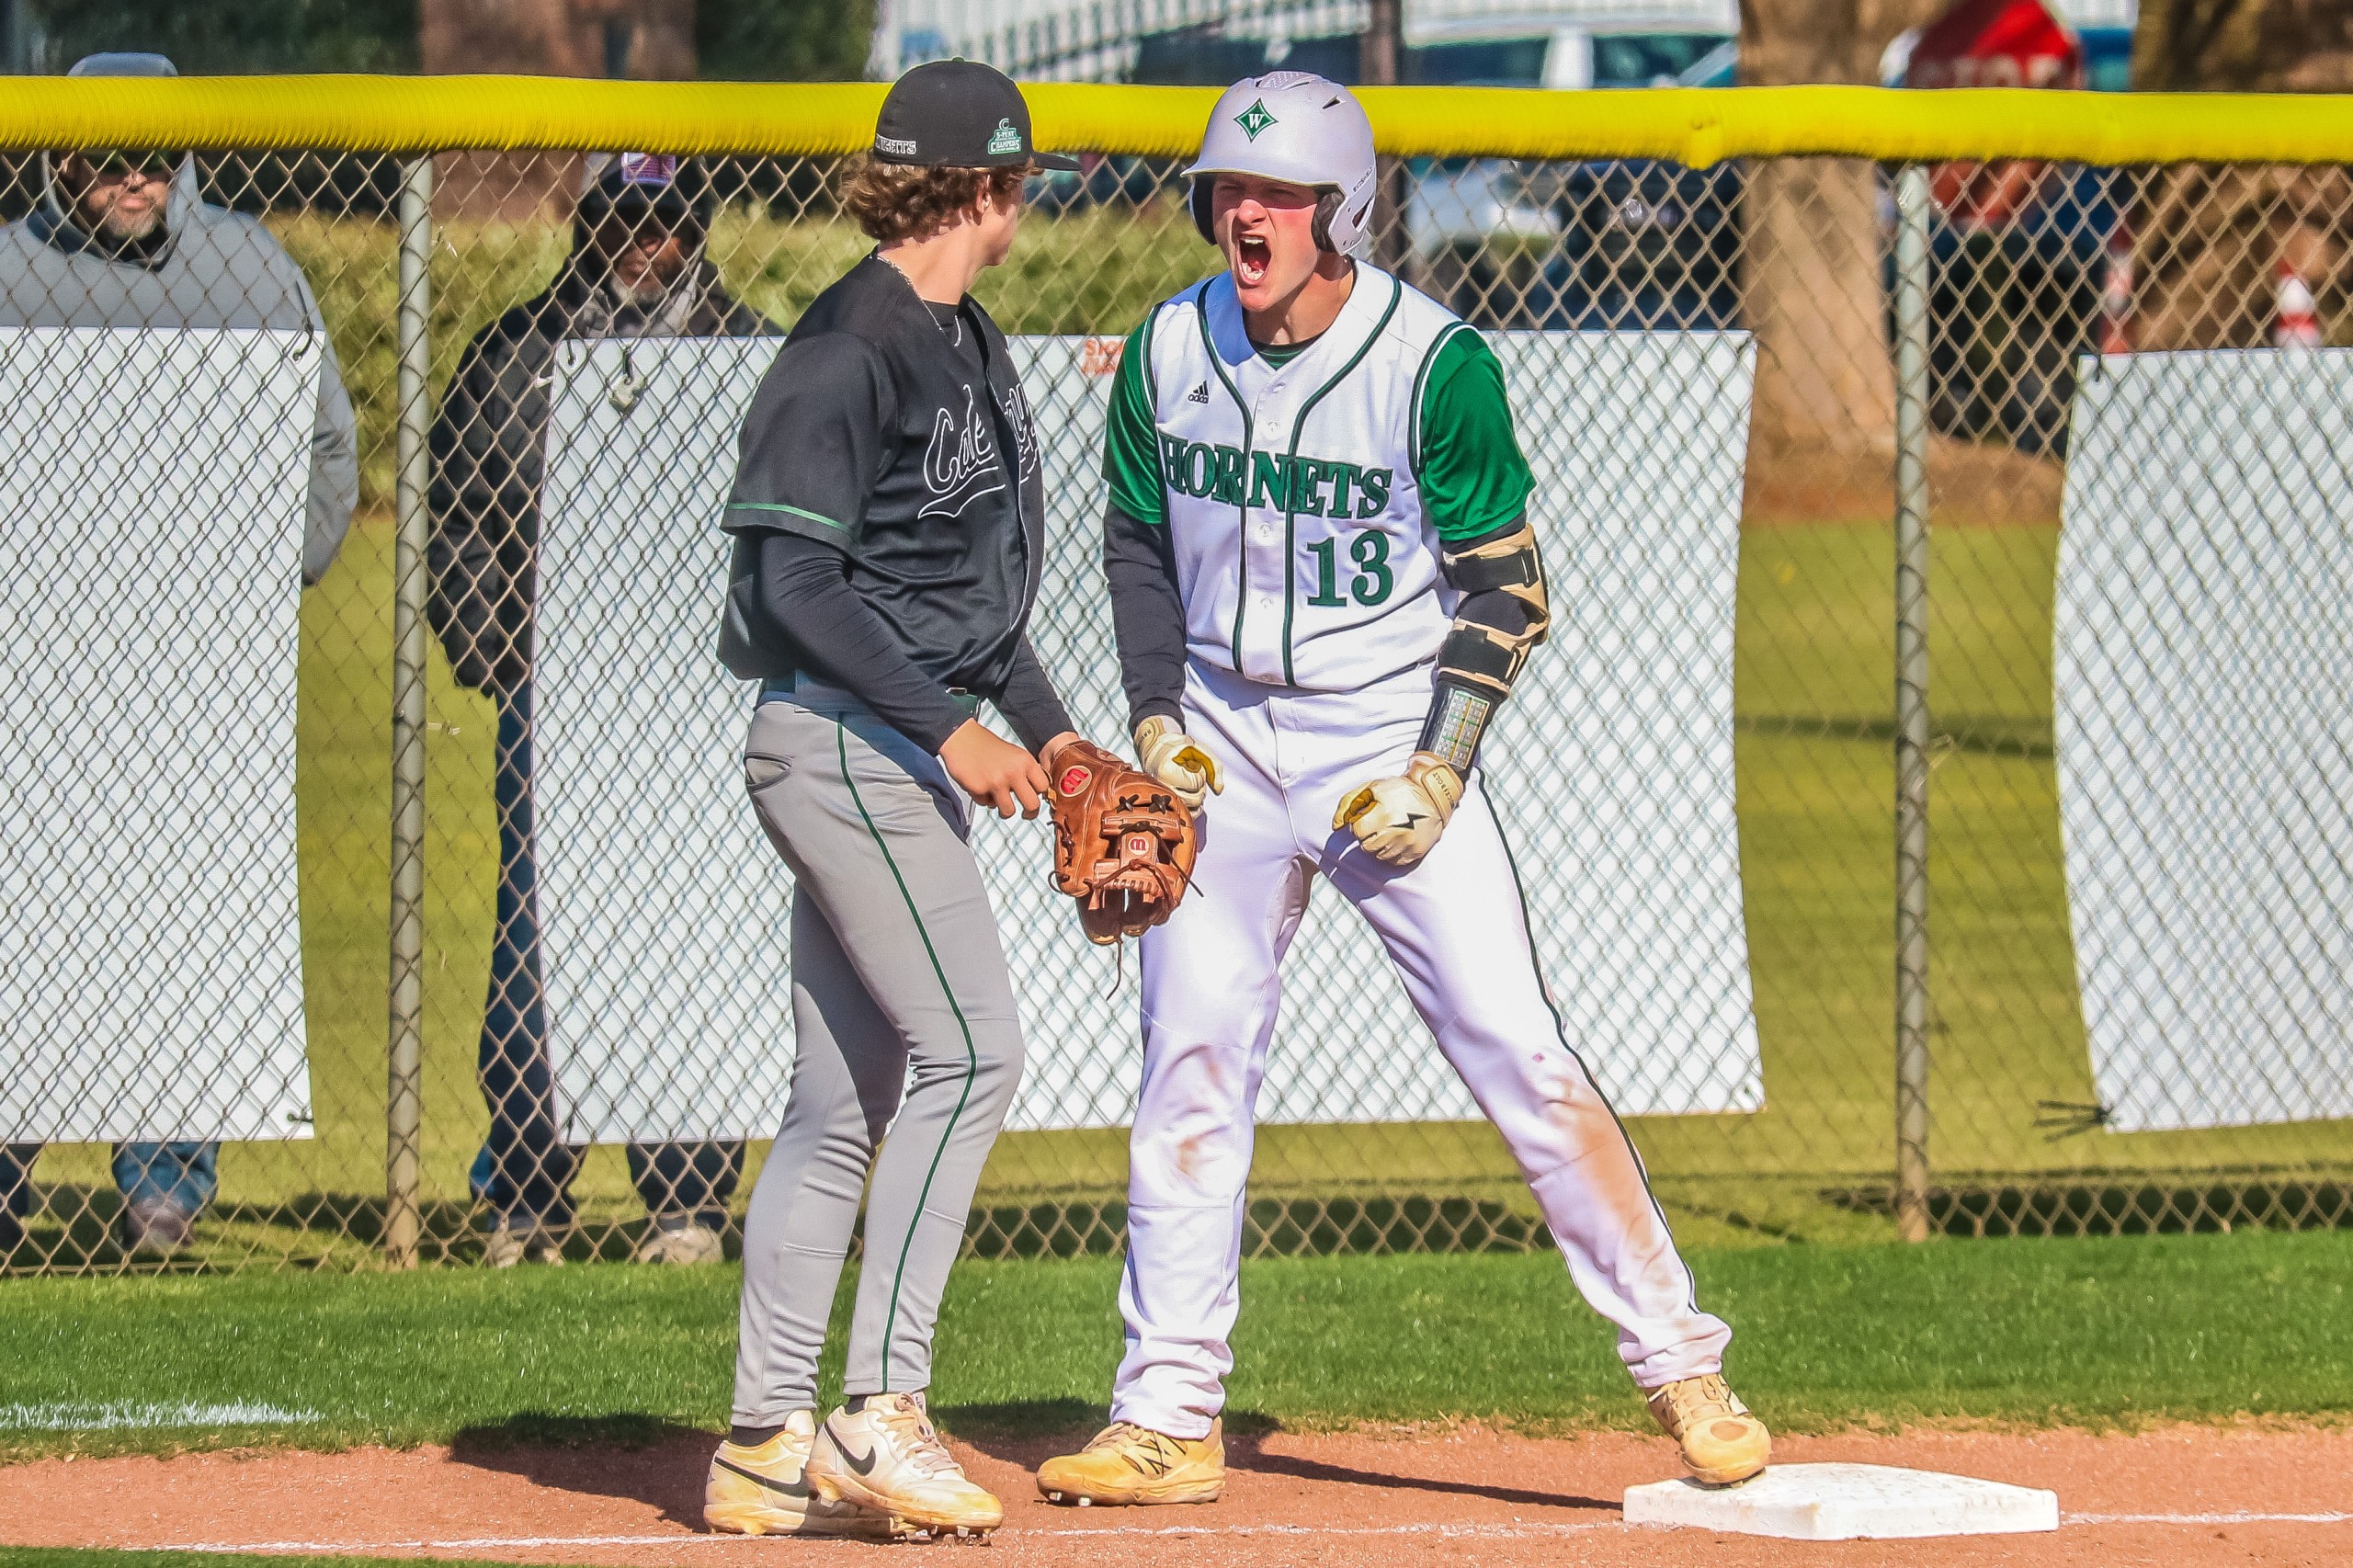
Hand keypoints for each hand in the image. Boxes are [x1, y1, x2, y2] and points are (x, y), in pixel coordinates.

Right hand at [940, 718, 1048, 818]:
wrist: (961, 737)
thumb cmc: (986, 745)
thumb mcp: (1013, 754)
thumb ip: (1024, 771)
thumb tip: (1033, 792)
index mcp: (1025, 761)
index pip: (1043, 786)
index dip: (1039, 794)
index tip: (1035, 798)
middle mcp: (1014, 772)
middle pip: (1032, 805)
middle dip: (1029, 813)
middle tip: (1026, 813)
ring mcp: (997, 782)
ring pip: (1009, 811)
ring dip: (1004, 810)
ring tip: (999, 801)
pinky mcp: (980, 789)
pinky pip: (986, 804)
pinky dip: (983, 799)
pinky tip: (980, 786)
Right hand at [1134, 715, 1224, 809]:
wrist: (1157, 749)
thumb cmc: (1176, 747)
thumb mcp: (1199, 750)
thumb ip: (1214, 767)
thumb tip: (1218, 788)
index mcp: (1166, 771)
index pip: (1196, 783)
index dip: (1200, 775)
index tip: (1192, 766)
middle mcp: (1161, 787)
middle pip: (1194, 799)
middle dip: (1200, 788)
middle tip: (1193, 775)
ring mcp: (1161, 798)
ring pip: (1190, 810)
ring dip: (1196, 798)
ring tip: (1189, 784)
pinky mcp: (1163, 806)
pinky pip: (1184, 815)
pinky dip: (1192, 809)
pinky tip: (1191, 796)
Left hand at [1332, 752, 1463, 867]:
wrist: (1433, 795)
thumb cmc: (1399, 790)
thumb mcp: (1372, 788)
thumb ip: (1348, 804)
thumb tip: (1336, 825)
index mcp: (1383, 814)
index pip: (1358, 831)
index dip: (1359, 824)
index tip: (1367, 818)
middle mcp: (1396, 831)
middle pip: (1366, 846)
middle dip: (1368, 836)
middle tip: (1378, 824)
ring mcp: (1407, 844)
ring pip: (1379, 856)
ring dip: (1379, 845)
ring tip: (1389, 830)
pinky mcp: (1416, 852)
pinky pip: (1394, 862)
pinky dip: (1392, 853)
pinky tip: (1397, 838)